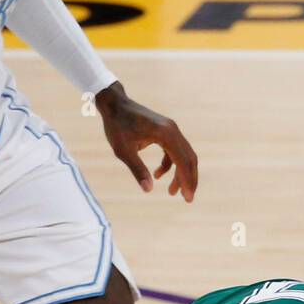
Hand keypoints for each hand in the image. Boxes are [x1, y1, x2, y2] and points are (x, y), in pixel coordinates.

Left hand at [95, 82, 197, 202]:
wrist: (114, 104)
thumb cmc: (117, 126)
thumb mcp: (123, 151)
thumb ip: (137, 170)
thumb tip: (148, 190)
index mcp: (165, 134)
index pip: (182, 161)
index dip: (186, 181)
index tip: (187, 198)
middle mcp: (172, 130)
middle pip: (189, 158)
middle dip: (189, 179)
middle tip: (187, 199)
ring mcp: (170, 129)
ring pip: (183, 155)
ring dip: (180, 174)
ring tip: (171, 192)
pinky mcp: (165, 131)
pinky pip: (174, 151)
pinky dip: (170, 165)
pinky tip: (158, 175)